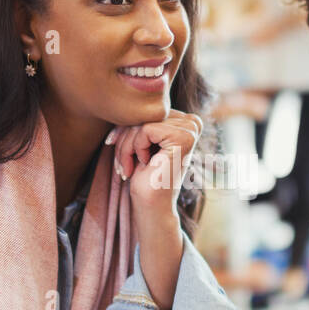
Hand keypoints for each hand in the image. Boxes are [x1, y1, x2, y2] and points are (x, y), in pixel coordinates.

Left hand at [106, 111, 202, 309]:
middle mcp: (192, 123)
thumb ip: (138, 120)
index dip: (126, 128)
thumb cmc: (144, 176)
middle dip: (125, 138)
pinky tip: (142, 165)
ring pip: (142, 122)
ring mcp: (190, 129)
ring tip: (128, 167)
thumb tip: (122, 105)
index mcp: (185, 122)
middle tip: (122, 164)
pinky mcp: (183, 138)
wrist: (151, 205)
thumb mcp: (139, 141)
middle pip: (144, 115)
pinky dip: (135, 148)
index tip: (116, 148)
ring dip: (126, 146)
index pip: (146, 112)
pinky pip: (145, 130)